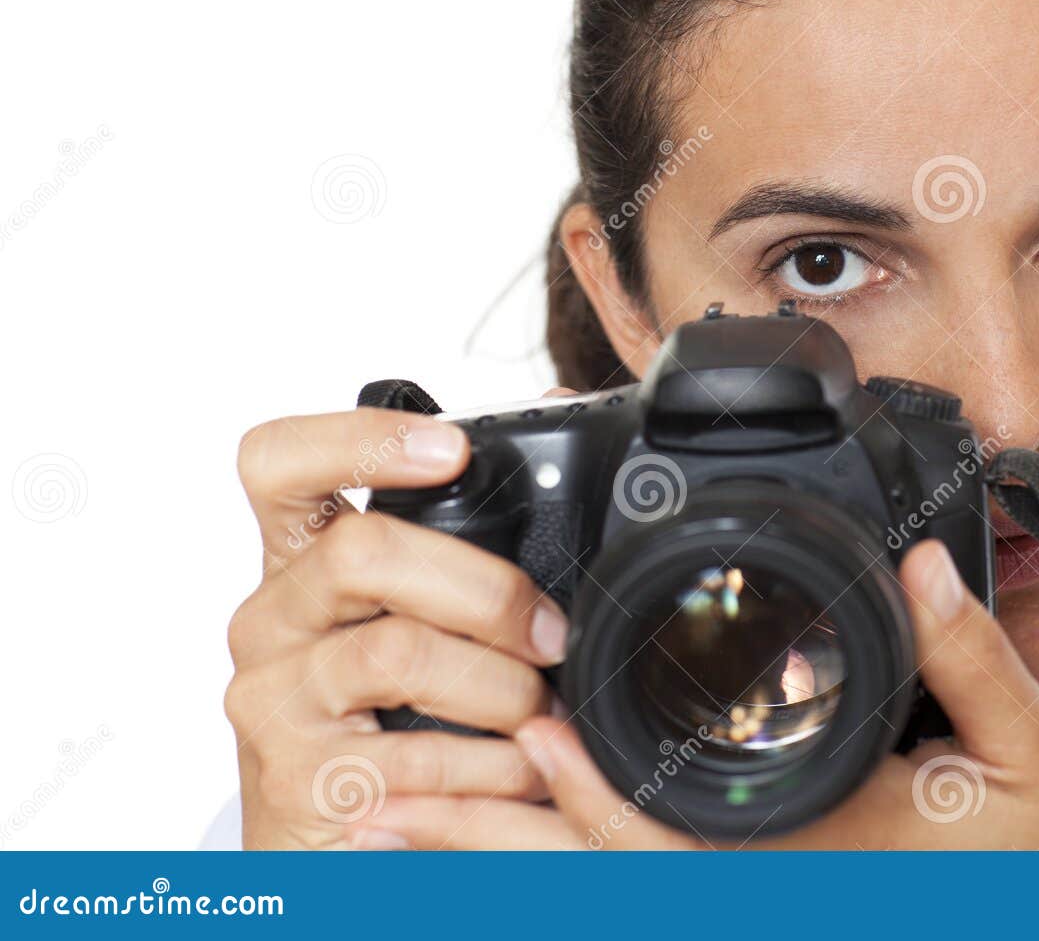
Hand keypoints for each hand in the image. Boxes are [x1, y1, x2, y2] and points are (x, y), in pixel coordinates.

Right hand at [224, 392, 574, 848]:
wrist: (338, 851)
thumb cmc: (399, 712)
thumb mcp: (425, 611)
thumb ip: (469, 527)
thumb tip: (557, 399)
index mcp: (302, 560)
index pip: (277, 463)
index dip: (356, 438)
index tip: (452, 446)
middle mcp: (270, 617)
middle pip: (361, 551)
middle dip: (485, 590)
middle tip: (550, 636)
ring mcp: (270, 699)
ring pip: (398, 652)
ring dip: (500, 686)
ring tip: (542, 712)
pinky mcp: (295, 779)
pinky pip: (414, 754)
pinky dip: (491, 764)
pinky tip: (521, 771)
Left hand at [347, 539, 1038, 849]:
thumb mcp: (1033, 752)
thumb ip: (972, 657)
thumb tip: (923, 568)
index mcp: (825, 861)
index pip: (678, 840)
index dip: (589, 793)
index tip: (522, 733)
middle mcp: (782, 886)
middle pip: (617, 877)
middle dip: (505, 842)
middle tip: (396, 804)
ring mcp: (780, 889)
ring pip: (626, 887)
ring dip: (522, 856)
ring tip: (420, 818)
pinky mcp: (790, 880)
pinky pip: (669, 875)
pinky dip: (590, 851)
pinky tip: (543, 818)